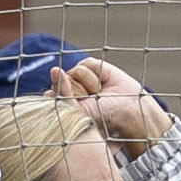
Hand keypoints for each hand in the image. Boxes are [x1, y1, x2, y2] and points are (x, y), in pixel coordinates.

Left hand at [52, 56, 167, 159]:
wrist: (129, 110)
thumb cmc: (104, 117)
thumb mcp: (79, 110)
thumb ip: (62, 93)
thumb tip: (55, 69)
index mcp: (63, 104)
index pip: (52, 94)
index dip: (67, 99)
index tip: (82, 109)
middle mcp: (69, 90)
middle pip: (61, 80)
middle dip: (79, 91)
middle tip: (93, 101)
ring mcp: (81, 78)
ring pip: (75, 71)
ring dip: (91, 83)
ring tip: (101, 93)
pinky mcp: (93, 67)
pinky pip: (87, 63)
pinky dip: (99, 72)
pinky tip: (106, 82)